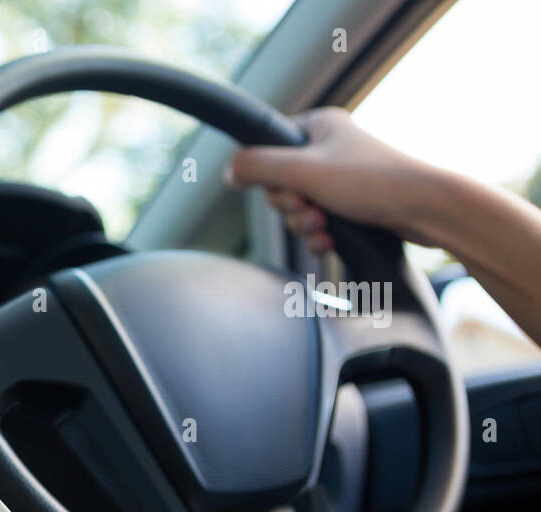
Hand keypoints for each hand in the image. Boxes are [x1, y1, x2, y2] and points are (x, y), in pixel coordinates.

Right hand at [225, 106, 445, 252]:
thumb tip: (229, 171)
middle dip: (290, 207)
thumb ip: (258, 167)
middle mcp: (329, 148)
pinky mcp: (351, 204)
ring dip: (304, 224)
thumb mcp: (302, 171)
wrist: (426, 209)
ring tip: (325, 227)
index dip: (269, 176)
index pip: (268, 148)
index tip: (286, 187)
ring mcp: (340, 177)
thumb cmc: (373, 182)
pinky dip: (318, 235)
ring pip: (297, 207)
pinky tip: (330, 240)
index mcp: (319, 127)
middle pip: (280, 184)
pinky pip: (317, 222)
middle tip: (311, 210)